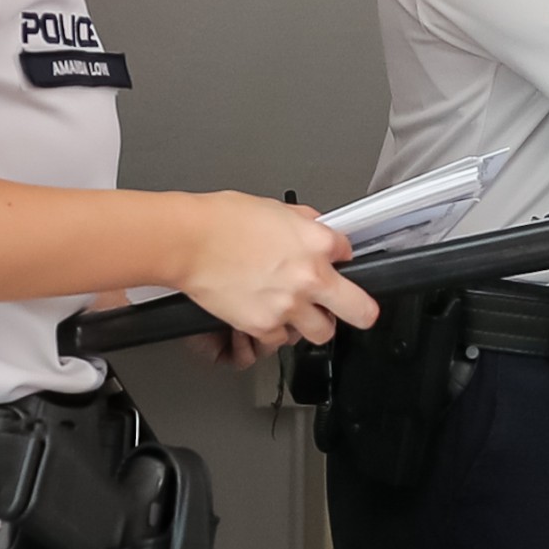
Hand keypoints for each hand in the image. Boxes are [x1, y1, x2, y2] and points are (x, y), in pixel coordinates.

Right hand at [176, 193, 378, 346]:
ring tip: (301, 312)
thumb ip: (303, 223)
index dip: (340, 259)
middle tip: (355, 309)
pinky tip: (268, 314)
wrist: (188, 242)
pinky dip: (278, 330)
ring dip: (316, 323)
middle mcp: (310, 278)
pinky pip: (283, 339)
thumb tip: (314, 229)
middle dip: (360, 310)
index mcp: (317, 244)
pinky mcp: (264, 326)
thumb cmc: (221, 221)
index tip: (334, 263)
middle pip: (360, 311)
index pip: (350, 254)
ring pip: (323, 332)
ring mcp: (289, 307)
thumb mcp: (275, 209)